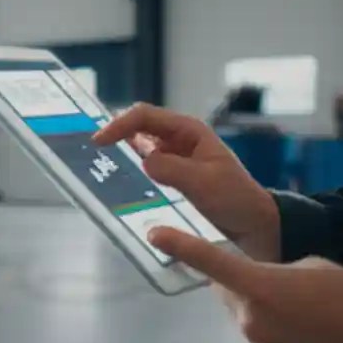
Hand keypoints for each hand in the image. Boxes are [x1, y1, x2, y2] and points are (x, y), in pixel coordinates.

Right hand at [93, 103, 281, 260]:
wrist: (254, 225)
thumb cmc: (236, 199)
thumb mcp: (204, 183)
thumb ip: (173, 169)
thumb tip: (143, 161)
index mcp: (189, 131)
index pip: (145, 117)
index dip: (119, 125)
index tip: (98, 142)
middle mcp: (178, 140)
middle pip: (137, 128)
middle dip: (114, 135)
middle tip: (88, 151)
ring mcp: (175, 158)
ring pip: (138, 149)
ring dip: (120, 154)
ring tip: (94, 166)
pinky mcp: (172, 177)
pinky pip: (145, 169)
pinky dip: (130, 172)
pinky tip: (116, 184)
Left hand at [150, 226, 342, 342]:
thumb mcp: (313, 266)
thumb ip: (276, 270)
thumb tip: (263, 286)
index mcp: (260, 287)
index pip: (212, 262)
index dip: (181, 246)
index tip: (155, 234)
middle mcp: (251, 320)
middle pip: (228, 290)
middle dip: (241, 279)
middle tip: (278, 275)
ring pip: (246, 315)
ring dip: (260, 304)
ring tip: (303, 305)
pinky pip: (263, 336)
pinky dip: (274, 326)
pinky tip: (306, 326)